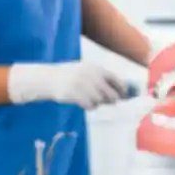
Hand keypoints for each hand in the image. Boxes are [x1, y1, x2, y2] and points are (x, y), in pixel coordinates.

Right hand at [8, 61, 127, 109]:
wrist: (48, 79)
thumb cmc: (70, 77)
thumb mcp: (86, 71)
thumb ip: (101, 79)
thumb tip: (120, 92)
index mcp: (95, 68)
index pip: (114, 78)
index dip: (122, 88)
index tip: (125, 95)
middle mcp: (90, 75)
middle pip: (110, 92)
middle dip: (112, 99)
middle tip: (111, 102)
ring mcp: (82, 84)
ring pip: (100, 100)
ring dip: (98, 103)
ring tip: (92, 101)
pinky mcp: (74, 94)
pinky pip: (90, 105)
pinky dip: (90, 107)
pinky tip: (86, 104)